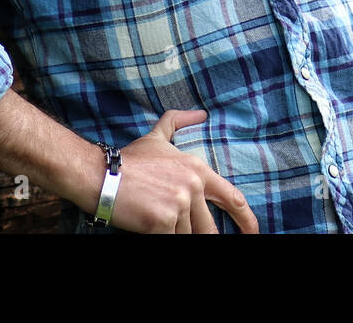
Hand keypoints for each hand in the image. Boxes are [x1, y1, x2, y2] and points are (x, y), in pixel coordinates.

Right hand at [104, 109, 259, 233]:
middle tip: (182, 227)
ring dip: (173, 232)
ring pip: (186, 235)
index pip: (233, 198)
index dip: (247, 220)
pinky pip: (169, 240)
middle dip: (202, 235)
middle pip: (207, 227)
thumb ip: (179, 122)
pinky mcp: (162, 222)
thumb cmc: (129, 159)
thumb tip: (201, 113)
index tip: (252, 233)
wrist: (100, 174)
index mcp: (198, 169)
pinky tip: (148, 228)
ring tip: (156, 219)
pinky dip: (160, 236)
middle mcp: (193, 187)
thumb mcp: (157, 137)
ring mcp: (179, 205)